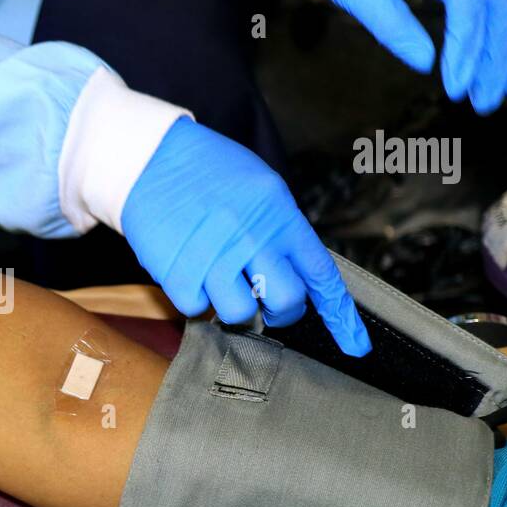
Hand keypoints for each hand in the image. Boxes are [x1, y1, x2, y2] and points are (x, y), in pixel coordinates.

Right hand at [121, 118, 371, 356]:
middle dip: (280, 312)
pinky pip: (197, 309)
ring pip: (240, 313)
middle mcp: (251, 237)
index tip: (356, 347)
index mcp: (279, 215)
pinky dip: (195, 297)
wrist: (151, 158)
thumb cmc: (210, 173)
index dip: (340, 315)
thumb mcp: (262, 189)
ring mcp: (213, 257)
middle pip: (285, 303)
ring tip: (218, 277)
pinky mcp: (177, 272)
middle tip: (266, 303)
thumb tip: (299, 277)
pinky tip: (190, 270)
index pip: (321, 274)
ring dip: (233, 304)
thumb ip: (283, 231)